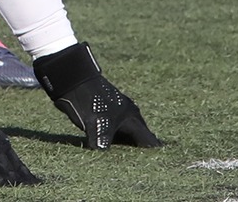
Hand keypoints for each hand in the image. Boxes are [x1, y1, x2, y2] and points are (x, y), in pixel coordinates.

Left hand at [32, 42, 161, 149]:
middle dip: (143, 144)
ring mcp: (116, 109)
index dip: (153, 146)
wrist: (75, 81)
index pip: (146, 136)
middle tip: (150, 155)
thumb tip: (102, 151)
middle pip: (139, 132)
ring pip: (127, 129)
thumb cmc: (90, 102)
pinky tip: (112, 142)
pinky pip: (116, 127)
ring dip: (129, 140)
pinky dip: (117, 136)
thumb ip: (102, 142)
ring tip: (132, 153)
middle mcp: (127, 112)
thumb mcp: (97, 126)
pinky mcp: (105, 109)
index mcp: (131, 116)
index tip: (163, 154)